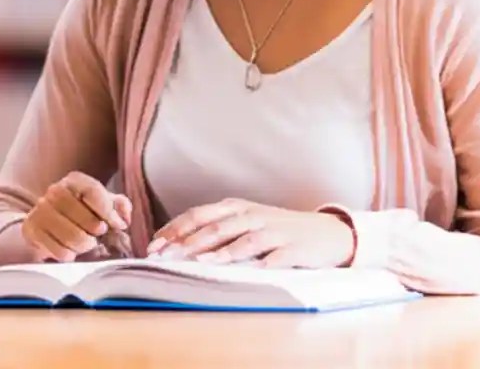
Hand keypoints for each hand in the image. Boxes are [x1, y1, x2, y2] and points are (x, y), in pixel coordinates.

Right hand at [22, 171, 133, 262]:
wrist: (48, 221)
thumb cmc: (81, 212)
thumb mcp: (103, 204)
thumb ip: (119, 206)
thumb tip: (123, 217)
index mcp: (74, 181)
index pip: (93, 192)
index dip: (108, 212)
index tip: (117, 224)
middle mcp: (54, 191)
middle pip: (84, 218)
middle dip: (96, 232)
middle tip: (97, 235)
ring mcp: (40, 210)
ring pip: (72, 236)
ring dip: (84, 245)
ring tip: (85, 243)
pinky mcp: (31, 229)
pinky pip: (58, 250)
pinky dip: (68, 254)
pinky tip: (69, 249)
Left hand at [146, 199, 354, 267]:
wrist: (326, 232)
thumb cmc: (276, 230)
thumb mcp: (243, 222)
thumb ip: (214, 230)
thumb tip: (174, 244)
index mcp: (234, 208)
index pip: (197, 215)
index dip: (174, 230)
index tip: (152, 246)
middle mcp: (251, 215)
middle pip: (215, 227)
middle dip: (187, 243)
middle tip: (165, 257)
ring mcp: (274, 230)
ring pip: (244, 239)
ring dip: (222, 252)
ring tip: (202, 263)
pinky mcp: (295, 247)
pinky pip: (278, 255)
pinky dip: (265, 262)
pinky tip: (253, 271)